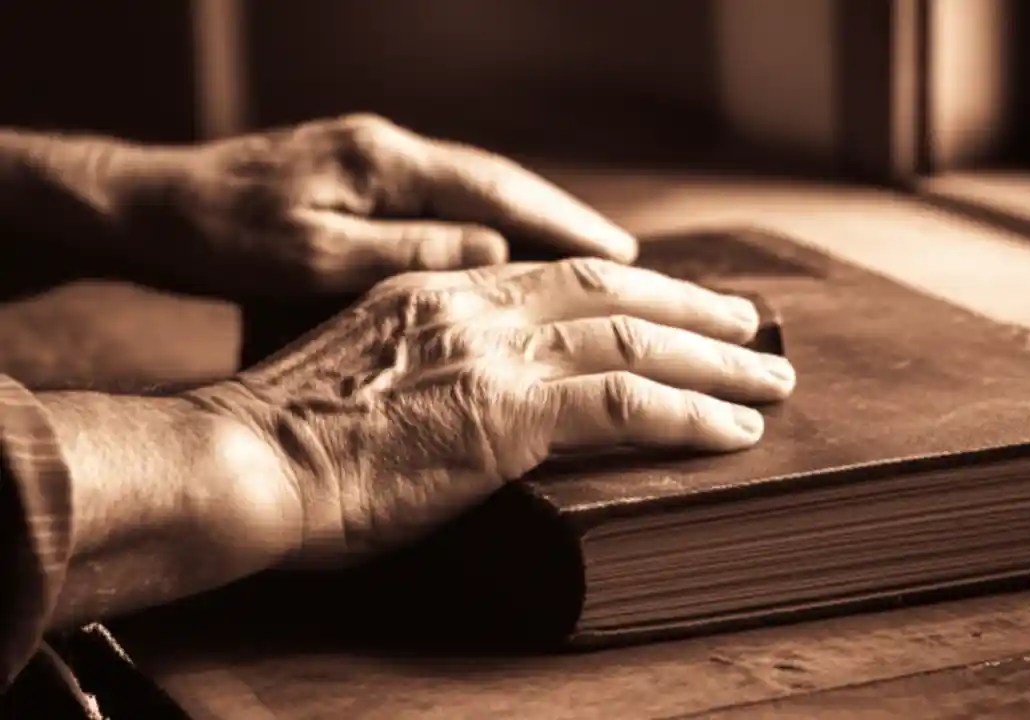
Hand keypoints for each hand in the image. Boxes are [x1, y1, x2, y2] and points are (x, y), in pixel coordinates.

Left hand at [114, 114, 636, 295]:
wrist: (146, 206)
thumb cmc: (216, 234)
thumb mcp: (307, 254)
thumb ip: (404, 251)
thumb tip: (494, 249)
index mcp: (381, 160)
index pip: (497, 188)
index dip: (564, 222)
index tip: (622, 254)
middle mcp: (387, 149)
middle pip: (499, 181)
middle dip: (564, 219)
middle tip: (627, 259)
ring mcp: (372, 160)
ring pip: (474, 190)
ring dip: (532, 224)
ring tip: (583, 262)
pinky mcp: (356, 180)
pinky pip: (443, 202)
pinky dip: (487, 228)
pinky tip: (506, 257)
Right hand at [187, 258, 795, 565]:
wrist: (239, 464)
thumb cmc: (285, 442)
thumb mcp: (366, 376)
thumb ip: (433, 366)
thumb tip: (483, 398)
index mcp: (438, 290)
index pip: (561, 274)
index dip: (632, 288)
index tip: (677, 303)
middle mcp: (475, 305)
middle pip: (614, 290)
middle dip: (693, 309)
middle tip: (750, 325)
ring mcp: (494, 353)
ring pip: (635, 338)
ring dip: (715, 361)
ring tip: (769, 379)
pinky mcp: (505, 411)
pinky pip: (624, 402)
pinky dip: (689, 413)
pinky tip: (733, 429)